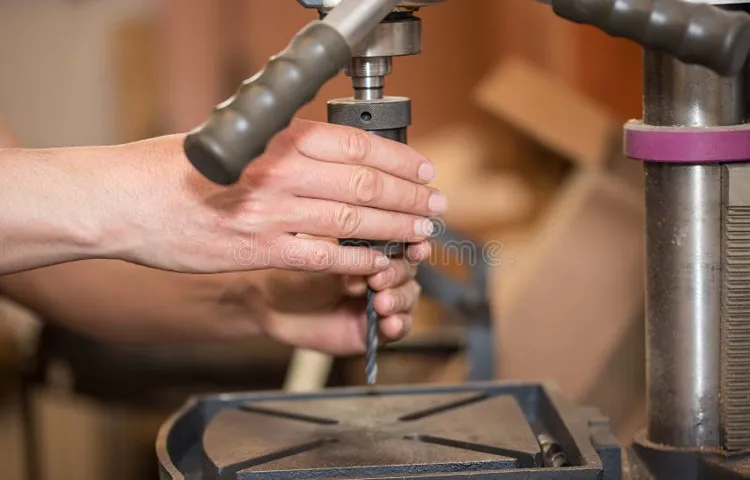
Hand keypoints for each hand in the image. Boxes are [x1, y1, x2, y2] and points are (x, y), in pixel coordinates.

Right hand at [113, 119, 444, 274]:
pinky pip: (323, 256)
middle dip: (408, 196)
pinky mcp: (260, 250)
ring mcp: (273, 213)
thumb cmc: (171, 168)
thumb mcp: (233, 141)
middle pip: (364, 183)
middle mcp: (281, 173)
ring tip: (420, 233)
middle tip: (434, 205)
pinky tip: (379, 264)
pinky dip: (358, 260)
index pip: (355, 146)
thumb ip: (278, 146)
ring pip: (352, 220)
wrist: (123, 202)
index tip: (422, 170)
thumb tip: (320, 150)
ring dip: (394, 228)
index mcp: (276, 140)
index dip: (397, 160)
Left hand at [253, 241, 429, 354]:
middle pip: (409, 268)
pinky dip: (398, 324)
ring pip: (408, 296)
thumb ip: (351, 260)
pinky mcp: (377, 329)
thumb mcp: (323, 258)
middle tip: (378, 280)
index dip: (414, 243)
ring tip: (381, 303)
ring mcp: (382, 299)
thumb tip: (376, 266)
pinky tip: (389, 323)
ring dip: (399, 298)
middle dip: (398, 273)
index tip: (417, 248)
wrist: (273, 305)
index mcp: (374, 245)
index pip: (404, 240)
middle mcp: (383, 270)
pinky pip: (399, 327)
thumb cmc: (295, 271)